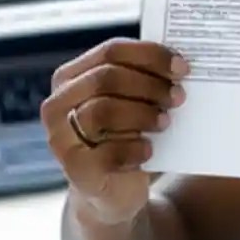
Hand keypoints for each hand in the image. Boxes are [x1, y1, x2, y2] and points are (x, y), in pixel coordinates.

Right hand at [40, 37, 189, 225]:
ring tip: (165, 122)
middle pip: (106, 78)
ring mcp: (60, 137)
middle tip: (178, 96)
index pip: (111, 51)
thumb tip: (179, 65)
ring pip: (103, 110)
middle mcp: (58, 104)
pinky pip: (107, 152)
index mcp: (71, 77)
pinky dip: (135, 148)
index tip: (182, 67)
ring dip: (143, 114)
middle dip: (149, 85)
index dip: (150, 55)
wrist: (114, 187)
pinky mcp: (74, 169)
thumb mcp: (130, 101)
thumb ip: (143, 79)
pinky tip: (149, 150)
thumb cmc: (126, 133)